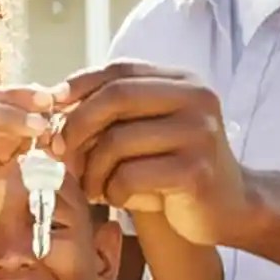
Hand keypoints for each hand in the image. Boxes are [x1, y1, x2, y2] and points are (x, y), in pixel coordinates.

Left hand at [52, 60, 246, 246]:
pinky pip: (131, 176)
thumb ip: (112, 111)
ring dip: (92, 168)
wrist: (229, 209)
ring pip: (118, 141)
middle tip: (60, 151)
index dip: (79, 85)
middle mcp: (196, 98)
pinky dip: (113, 190)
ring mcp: (199, 133)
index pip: (119, 70)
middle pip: (115, 97)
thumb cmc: (174, 168)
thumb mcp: (146, 130)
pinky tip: (117, 198)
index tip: (50, 106)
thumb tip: (51, 97)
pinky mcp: (196, 172)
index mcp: (182, 81)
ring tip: (92, 186)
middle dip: (77, 124)